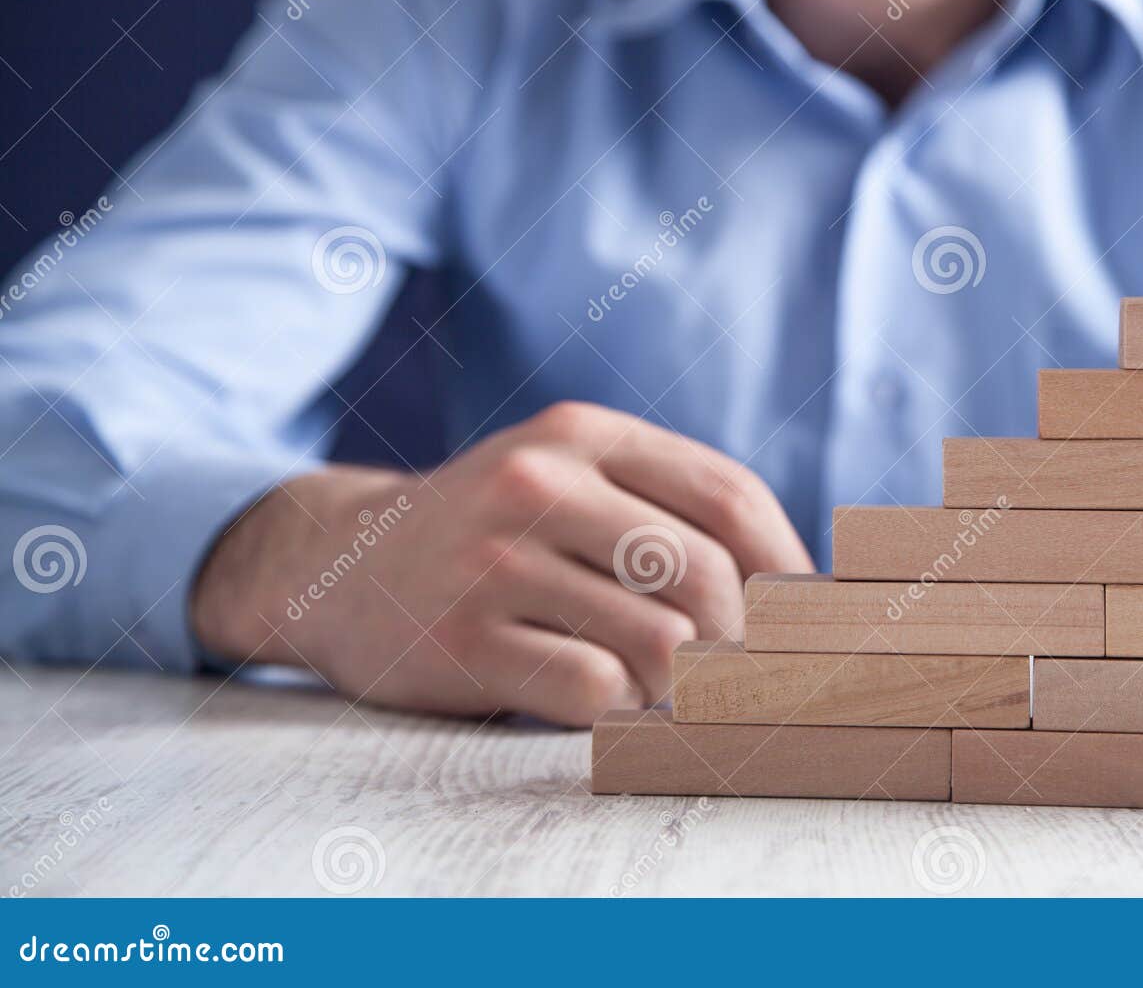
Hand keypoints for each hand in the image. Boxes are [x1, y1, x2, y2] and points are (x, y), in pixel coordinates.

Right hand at [191, 402, 812, 724]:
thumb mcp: (564, 477)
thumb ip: (659, 505)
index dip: (786, 563)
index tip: (800, 613)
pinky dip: (618, 711)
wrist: (336, 565)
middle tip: (731, 667)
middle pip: (705, 573)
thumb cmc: (489, 533)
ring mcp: (496, 560)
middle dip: (738, 638)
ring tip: (660, 685)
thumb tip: (791, 586)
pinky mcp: (464, 640)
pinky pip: (593, 691)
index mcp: (581, 436)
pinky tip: (599, 700)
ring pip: (659, 641)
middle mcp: (539, 482)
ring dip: (679, 683)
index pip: (729, 494)